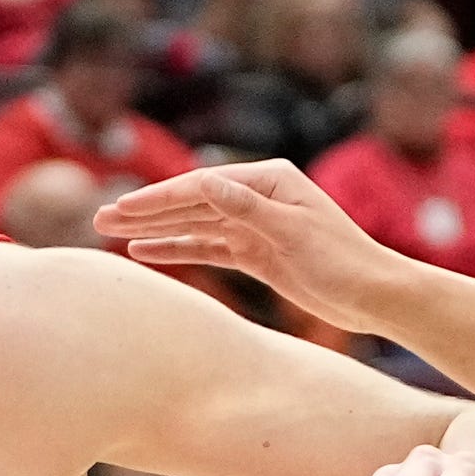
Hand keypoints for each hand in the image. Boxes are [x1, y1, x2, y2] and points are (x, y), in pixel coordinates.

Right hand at [94, 161, 398, 331]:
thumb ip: (245, 207)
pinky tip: (144, 252)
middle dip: (146, 210)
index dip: (159, 198)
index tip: (122, 207)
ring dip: (154, 229)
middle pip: (191, 202)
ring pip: (194, 225)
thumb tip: (203, 182)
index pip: (201, 186)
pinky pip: (208, 247)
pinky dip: (177, 249)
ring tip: (110, 233)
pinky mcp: (257, 252)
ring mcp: (256, 224)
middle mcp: (259, 196)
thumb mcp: (291, 231)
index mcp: (269, 180)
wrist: (376, 295)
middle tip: (99, 218)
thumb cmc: (342, 260)